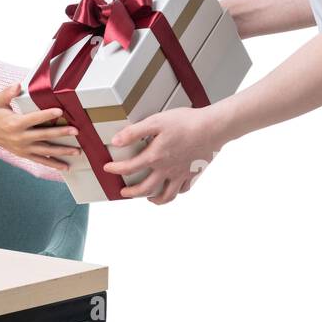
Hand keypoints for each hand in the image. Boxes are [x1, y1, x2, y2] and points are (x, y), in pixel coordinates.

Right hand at [0, 83, 82, 171]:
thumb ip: (9, 92)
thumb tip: (19, 85)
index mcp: (14, 123)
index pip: (34, 118)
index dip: (47, 115)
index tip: (60, 111)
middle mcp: (19, 137)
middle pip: (43, 136)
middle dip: (61, 133)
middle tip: (76, 131)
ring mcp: (21, 147)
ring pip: (45, 151)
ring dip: (61, 152)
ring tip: (77, 151)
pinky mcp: (22, 153)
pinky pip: (40, 160)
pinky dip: (53, 163)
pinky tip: (65, 166)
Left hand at [102, 104, 226, 203]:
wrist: (212, 128)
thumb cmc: (185, 122)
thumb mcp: (155, 121)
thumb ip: (134, 132)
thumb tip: (116, 141)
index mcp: (155, 156)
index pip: (129, 168)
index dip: (115, 169)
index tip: (108, 169)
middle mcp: (166, 169)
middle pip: (145, 188)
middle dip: (131, 192)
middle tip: (123, 192)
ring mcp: (180, 174)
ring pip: (166, 195)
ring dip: (154, 199)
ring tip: (147, 198)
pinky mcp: (192, 174)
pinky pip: (183, 190)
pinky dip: (175, 192)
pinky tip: (172, 189)